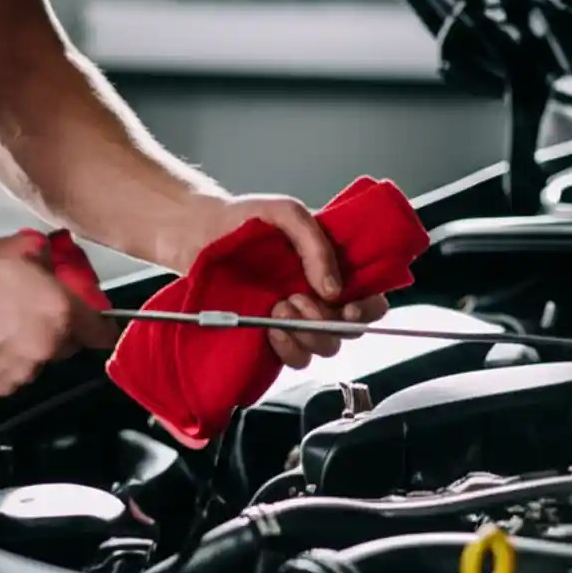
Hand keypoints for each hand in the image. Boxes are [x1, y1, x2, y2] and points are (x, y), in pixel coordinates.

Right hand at [0, 234, 118, 395]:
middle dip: (56, 332)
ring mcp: (21, 370)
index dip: (101, 328)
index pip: (102, 332)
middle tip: (29, 314)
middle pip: (68, 346)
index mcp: (59, 311)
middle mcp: (45, 345)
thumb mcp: (16, 248)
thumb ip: (47, 258)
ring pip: (38, 362)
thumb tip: (53, 259)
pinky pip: (11, 376)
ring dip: (26, 348)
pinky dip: (3, 364)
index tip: (99, 327)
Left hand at [165, 194, 388, 367]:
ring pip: (324, 349)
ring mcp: (298, 318)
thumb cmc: (245, 218)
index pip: (371, 297)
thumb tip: (333, 289)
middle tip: (298, 300)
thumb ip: (316, 245)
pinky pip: (294, 358)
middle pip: (349, 331)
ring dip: (305, 335)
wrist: (200, 232)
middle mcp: (322, 296)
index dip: (369, 309)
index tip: (348, 308)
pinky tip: (269, 328)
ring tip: (279, 307)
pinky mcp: (273, 334)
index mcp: (335, 266)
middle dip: (328, 323)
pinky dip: (287, 349)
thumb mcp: (288, 214)